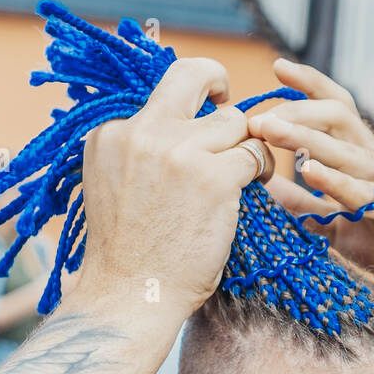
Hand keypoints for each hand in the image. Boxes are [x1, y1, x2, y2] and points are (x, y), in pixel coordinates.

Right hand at [74, 58, 271, 315]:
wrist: (130, 298)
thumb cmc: (127, 256)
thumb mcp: (113, 184)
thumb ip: (139, 151)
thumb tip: (183, 128)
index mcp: (111, 133)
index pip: (162, 92)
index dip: (188, 104)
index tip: (201, 121)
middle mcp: (142, 132)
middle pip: (194, 74)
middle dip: (219, 85)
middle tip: (232, 112)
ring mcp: (179, 152)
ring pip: (234, 120)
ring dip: (246, 145)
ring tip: (244, 174)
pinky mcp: (214, 178)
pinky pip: (254, 154)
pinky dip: (262, 169)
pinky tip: (255, 187)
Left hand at [247, 59, 373, 298]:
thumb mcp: (338, 223)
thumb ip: (305, 205)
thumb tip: (267, 190)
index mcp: (365, 157)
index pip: (337, 108)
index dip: (310, 86)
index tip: (279, 68)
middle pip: (338, 116)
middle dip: (296, 109)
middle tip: (257, 116)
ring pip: (343, 148)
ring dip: (303, 136)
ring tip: (269, 129)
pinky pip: (360, 190)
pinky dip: (333, 179)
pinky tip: (308, 170)